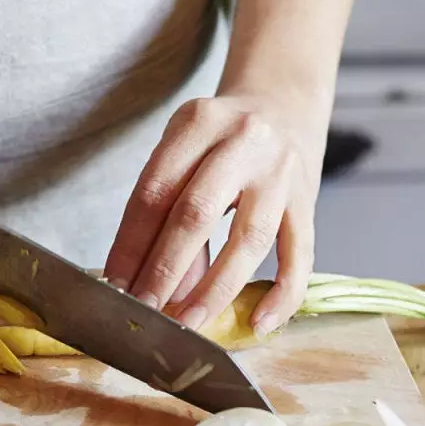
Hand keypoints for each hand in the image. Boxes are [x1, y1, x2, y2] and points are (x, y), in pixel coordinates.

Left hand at [102, 93, 325, 336]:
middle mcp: (243, 142)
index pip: (154, 192)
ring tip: (188, 322)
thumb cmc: (220, 137)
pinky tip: (259, 324)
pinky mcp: (309, 199)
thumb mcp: (186, 150)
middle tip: (145, 310)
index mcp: (198, 122)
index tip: (115, 285)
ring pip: (248, 239)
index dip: (131, 244)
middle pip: (196, 213)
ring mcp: (281, 171)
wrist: (284, 101)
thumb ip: (169, 209)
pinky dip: (281, 294)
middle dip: (164, 270)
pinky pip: (300, 255)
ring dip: (214, 289)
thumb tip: (155, 286)